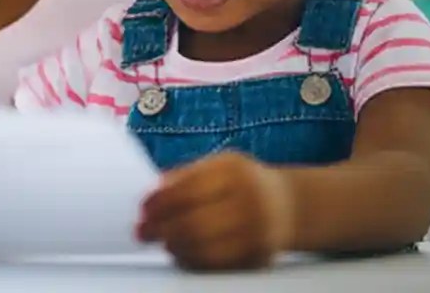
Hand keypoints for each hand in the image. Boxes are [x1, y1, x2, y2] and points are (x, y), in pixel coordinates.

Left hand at [137, 152, 293, 270]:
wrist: (288, 204)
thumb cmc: (242, 183)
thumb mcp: (218, 166)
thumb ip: (184, 175)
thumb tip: (151, 195)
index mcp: (234, 170)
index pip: (186, 189)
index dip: (159, 202)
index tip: (142, 210)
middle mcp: (250, 199)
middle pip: (193, 222)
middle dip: (160, 229)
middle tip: (141, 232)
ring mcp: (257, 230)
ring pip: (203, 247)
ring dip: (174, 246)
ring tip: (162, 242)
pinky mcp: (259, 256)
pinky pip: (217, 263)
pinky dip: (192, 259)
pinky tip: (181, 252)